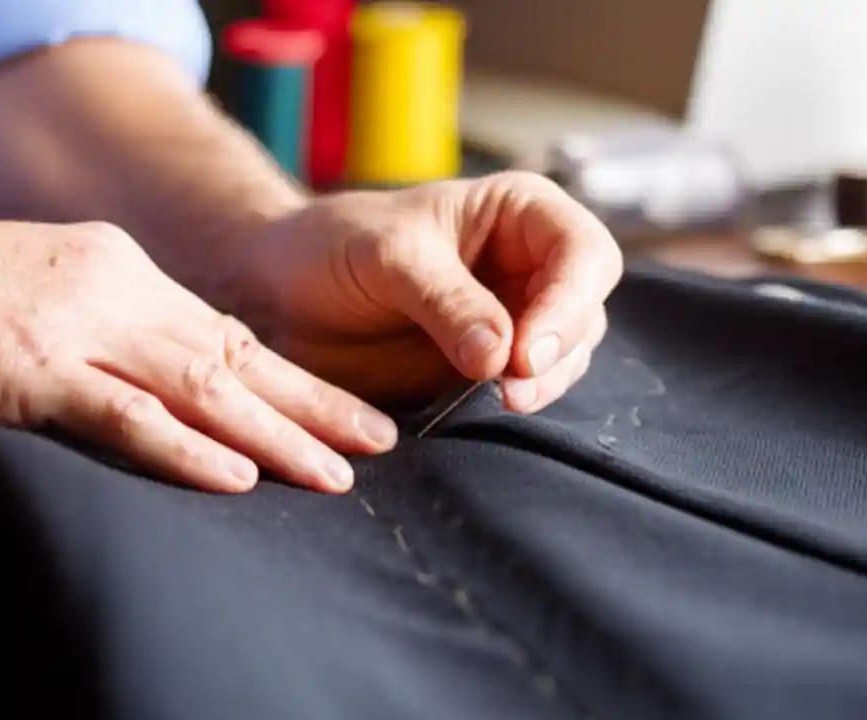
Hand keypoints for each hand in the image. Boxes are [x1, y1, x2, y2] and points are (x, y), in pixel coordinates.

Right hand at [0, 194, 395, 492]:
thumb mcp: (41, 291)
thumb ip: (101, 328)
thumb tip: (150, 376)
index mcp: (121, 273)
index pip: (227, 331)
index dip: (293, 377)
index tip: (346, 409)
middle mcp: (116, 292)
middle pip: (237, 355)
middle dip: (316, 403)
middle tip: (382, 438)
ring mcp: (77, 328)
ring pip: (202, 384)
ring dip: (276, 432)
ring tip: (337, 470)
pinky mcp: (28, 367)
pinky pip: (122, 412)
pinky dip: (184, 446)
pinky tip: (235, 473)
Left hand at [236, 172, 623, 412]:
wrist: (283, 291)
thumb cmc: (333, 246)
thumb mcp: (388, 257)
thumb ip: (445, 301)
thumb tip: (501, 356)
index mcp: (519, 212)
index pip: (584, 252)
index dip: (569, 302)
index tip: (527, 352)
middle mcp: (530, 263)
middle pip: (583, 310)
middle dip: (558, 351)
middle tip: (512, 389)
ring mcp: (515, 317)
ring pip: (564, 356)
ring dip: (543, 384)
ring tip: (499, 402)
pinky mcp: (491, 366)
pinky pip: (527, 388)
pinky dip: (517, 401)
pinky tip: (485, 410)